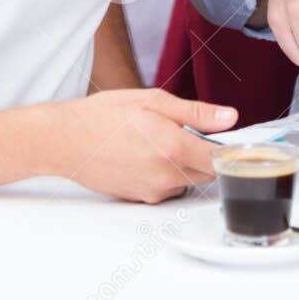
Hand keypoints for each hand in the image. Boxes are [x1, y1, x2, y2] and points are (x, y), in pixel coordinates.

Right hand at [57, 89, 235, 203]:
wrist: (66, 141)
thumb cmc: (104, 116)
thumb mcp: (153, 101)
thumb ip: (196, 112)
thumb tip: (229, 117)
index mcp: (174, 147)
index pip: (222, 158)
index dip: (231, 148)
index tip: (232, 138)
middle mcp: (167, 175)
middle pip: (209, 172)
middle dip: (205, 153)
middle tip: (188, 131)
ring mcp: (154, 190)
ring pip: (188, 180)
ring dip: (185, 164)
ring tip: (159, 141)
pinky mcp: (142, 198)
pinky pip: (168, 187)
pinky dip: (166, 173)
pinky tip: (146, 156)